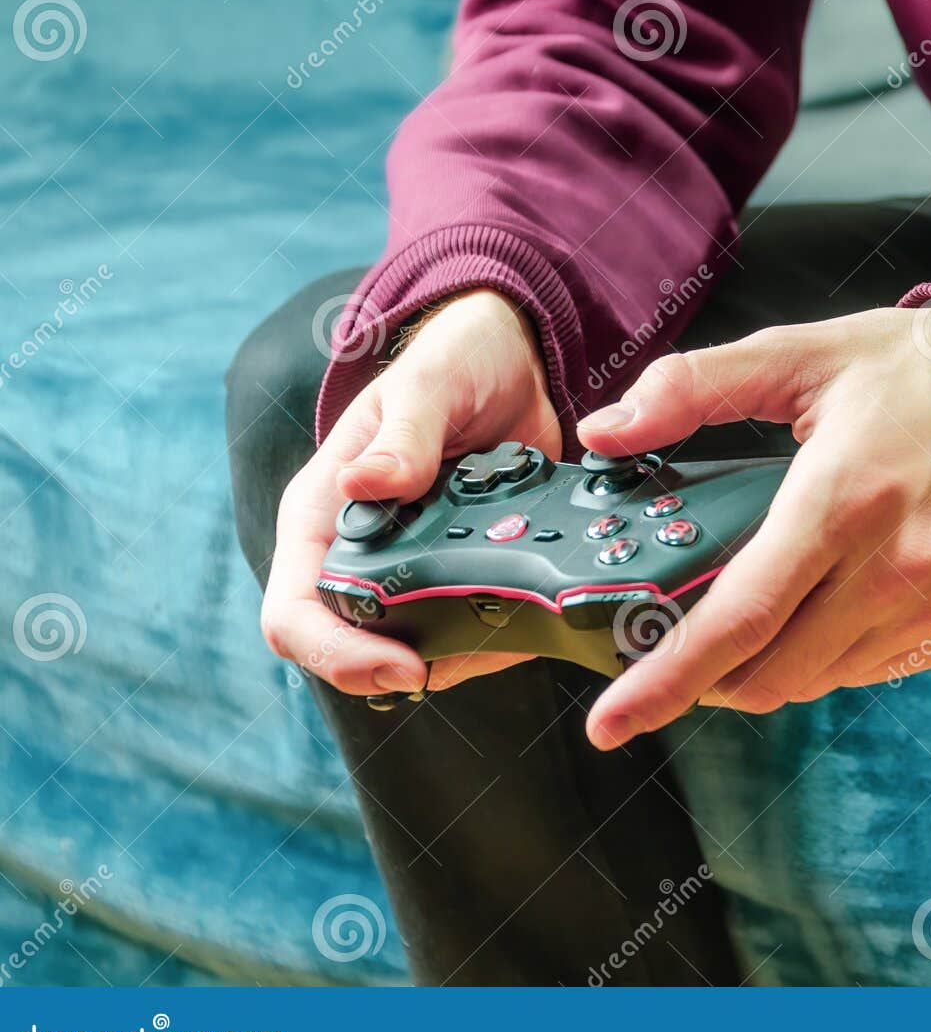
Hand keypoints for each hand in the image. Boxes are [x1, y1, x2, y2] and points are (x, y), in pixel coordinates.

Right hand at [260, 290, 560, 695]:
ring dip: (462, 658)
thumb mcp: (428, 387)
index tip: (401, 664)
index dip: (336, 654)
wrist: (511, 364)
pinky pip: (468, 632)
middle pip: (351, 649)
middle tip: (472, 655)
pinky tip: (536, 621)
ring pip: (416, 650)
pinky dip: (500, 639)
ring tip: (516, 633)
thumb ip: (405, 435)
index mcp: (322, 515)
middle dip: (402, 669)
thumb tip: (367, 482)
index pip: (293, 613)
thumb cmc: (451, 362)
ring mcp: (410, 572)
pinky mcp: (461, 576)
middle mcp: (358, 554)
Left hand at [576, 304, 930, 749]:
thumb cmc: (919, 372)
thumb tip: (606, 431)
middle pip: (767, 674)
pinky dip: (819, 657)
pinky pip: (861, 673)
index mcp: (843, 499)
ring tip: (747, 609)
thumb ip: (694, 388)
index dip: (666, 678)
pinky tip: (816, 604)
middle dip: (702, 676)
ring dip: (761, 666)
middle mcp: (893, 570)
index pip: (740, 618)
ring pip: (811, 682)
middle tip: (669, 640)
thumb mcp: (802, 354)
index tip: (609, 720)